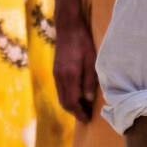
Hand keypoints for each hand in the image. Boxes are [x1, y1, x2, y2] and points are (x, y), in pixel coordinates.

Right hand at [54, 6, 97, 122]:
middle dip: (75, 112)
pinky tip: (77, 95)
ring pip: (61, 97)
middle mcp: (60, 77)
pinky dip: (67, 97)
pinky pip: (60, 89)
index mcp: (69, 76)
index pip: (72, 102)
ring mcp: (56, 74)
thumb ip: (89, 81)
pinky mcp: (55, 70)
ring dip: (70, 105)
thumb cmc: (82, 42)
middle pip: (64, 102)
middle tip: (86, 116)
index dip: (79, 113)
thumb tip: (88, 99)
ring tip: (83, 108)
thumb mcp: (91, 61)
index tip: (87, 119)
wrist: (67, 27)